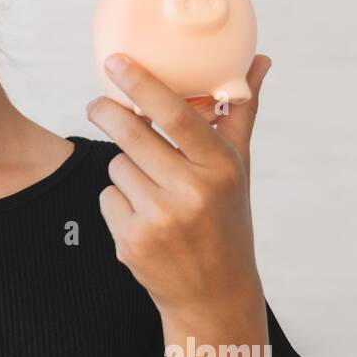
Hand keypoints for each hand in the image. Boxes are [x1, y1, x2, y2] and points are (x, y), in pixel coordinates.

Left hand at [85, 52, 272, 330]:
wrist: (214, 295)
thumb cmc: (226, 220)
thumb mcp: (238, 170)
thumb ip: (238, 115)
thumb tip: (259, 61)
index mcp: (220, 169)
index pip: (174, 116)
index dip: (142, 85)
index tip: (116, 62)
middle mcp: (191, 193)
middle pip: (131, 134)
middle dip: (106, 112)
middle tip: (97, 104)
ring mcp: (159, 220)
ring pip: (117, 166)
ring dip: (126, 169)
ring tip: (152, 190)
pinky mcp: (131, 242)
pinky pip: (108, 197)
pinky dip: (118, 201)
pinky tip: (143, 218)